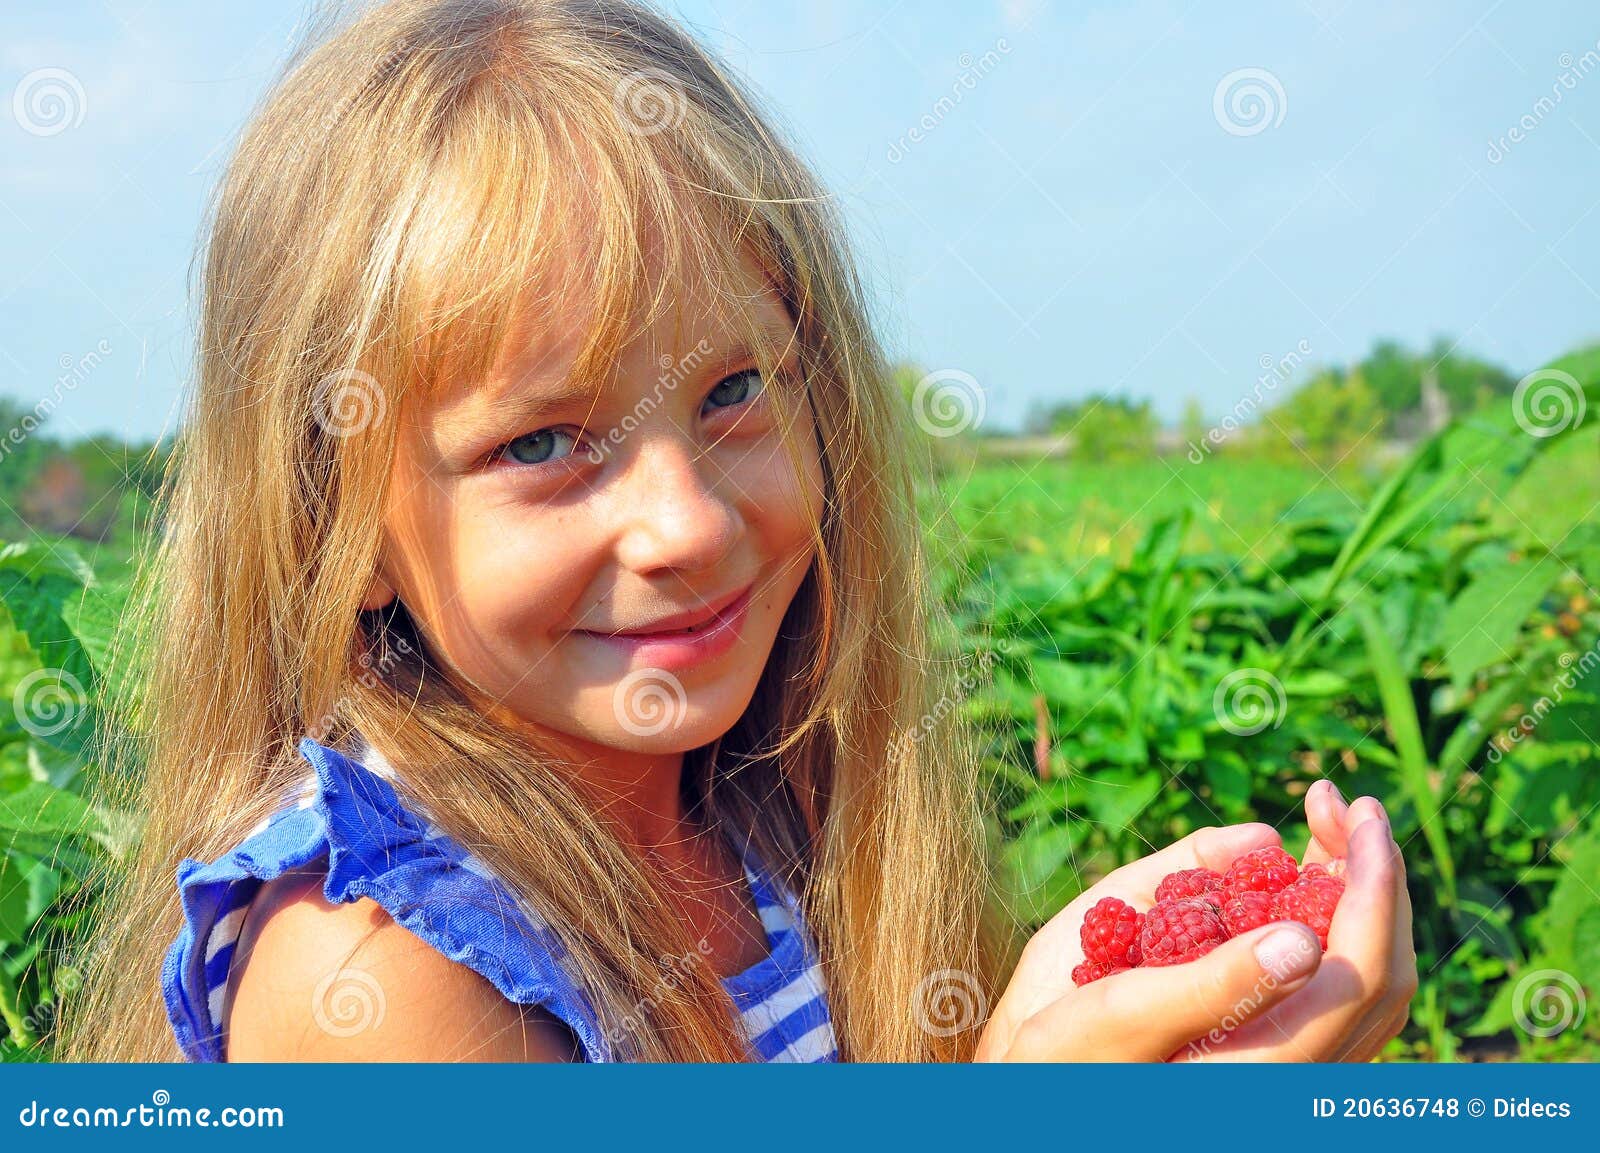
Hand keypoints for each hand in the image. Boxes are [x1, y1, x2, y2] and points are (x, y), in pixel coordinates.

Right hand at [973, 783, 1416, 1061]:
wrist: (1040, 1101)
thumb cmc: (1066, 1063)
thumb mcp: (1124, 1014)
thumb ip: (1215, 980)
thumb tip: (1305, 937)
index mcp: (1272, 1068)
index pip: (1360, 971)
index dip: (1372, 886)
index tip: (1358, 813)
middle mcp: (1296, 1074)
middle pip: (1379, 968)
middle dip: (1370, 874)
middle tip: (1335, 800)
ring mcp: (1290, 1066)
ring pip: (1364, 973)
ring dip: (1353, 890)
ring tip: (1322, 820)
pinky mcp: (1272, 1051)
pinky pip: (1328, 982)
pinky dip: (1325, 916)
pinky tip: (1287, 871)